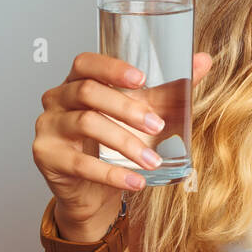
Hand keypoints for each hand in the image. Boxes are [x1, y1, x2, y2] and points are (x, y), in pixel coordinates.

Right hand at [33, 51, 213, 226]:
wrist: (92, 191)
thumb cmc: (114, 144)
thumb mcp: (142, 114)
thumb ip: (170, 90)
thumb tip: (204, 60)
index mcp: (77, 81)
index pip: (85, 63)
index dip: (112, 68)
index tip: (142, 79)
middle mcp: (57, 99)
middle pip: (88, 92)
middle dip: (127, 109)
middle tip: (157, 127)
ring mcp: (48, 127)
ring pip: (86, 124)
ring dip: (125, 143)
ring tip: (153, 161)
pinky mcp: (47, 157)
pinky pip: (80, 163)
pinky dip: (112, 174)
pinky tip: (136, 183)